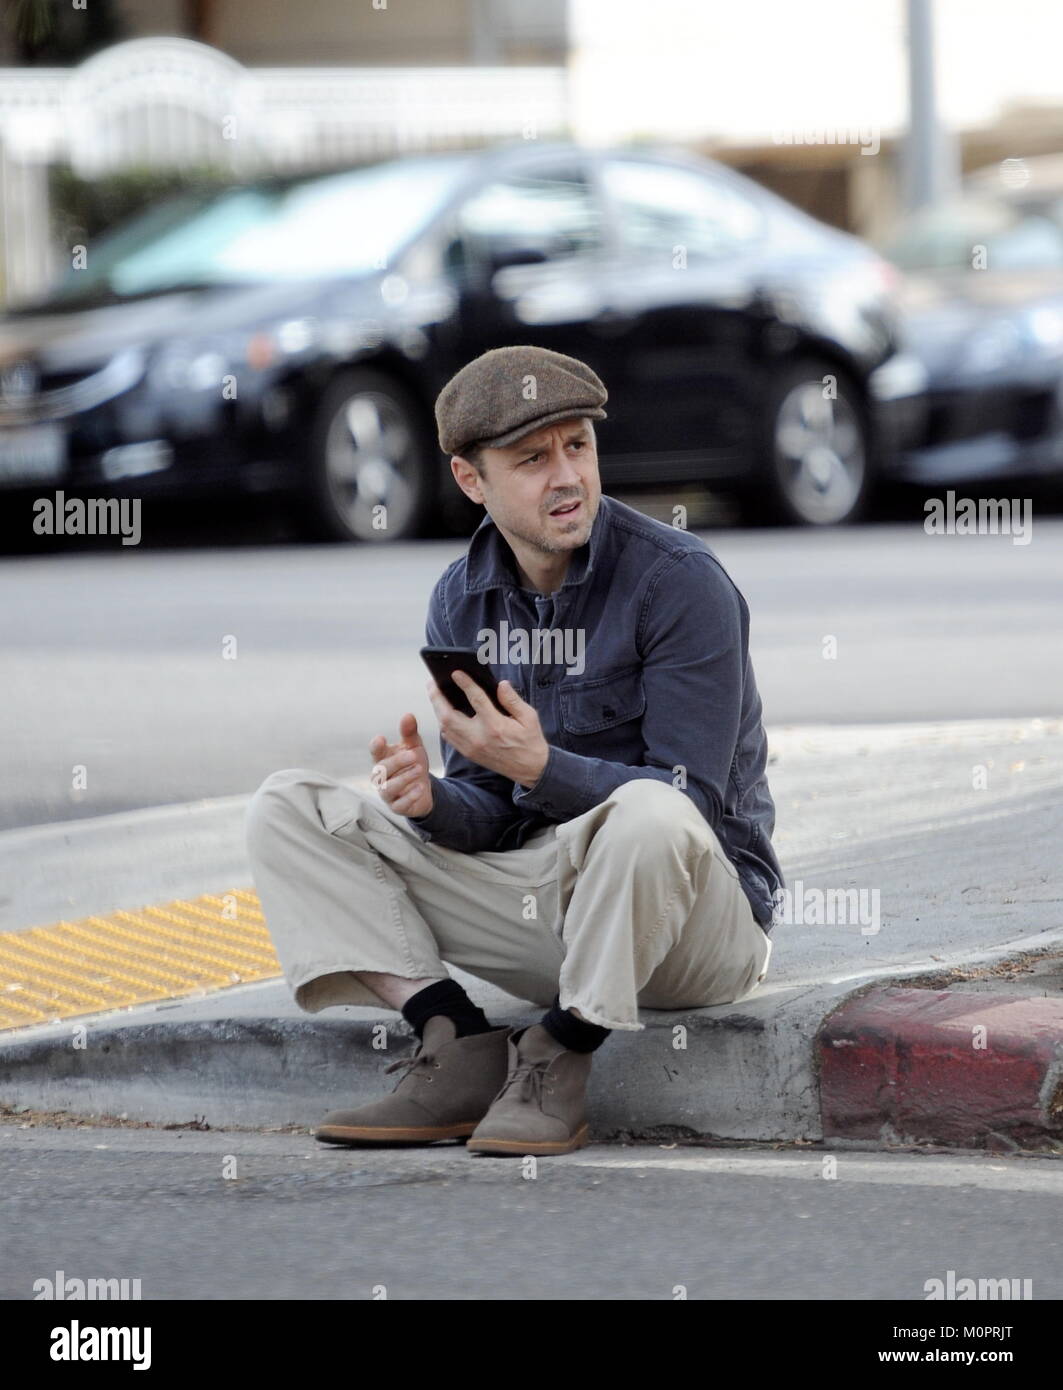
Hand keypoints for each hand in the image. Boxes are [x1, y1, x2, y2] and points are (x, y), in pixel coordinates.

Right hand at [369, 713, 432, 818]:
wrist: (423, 789)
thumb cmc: (413, 764)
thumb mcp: (414, 747)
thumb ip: (410, 733)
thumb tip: (408, 715)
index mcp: (383, 759)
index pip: (375, 752)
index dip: (376, 747)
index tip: (381, 739)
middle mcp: (381, 777)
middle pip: (382, 769)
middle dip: (397, 762)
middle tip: (413, 755)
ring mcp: (387, 793)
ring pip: (388, 788)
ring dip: (404, 779)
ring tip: (419, 770)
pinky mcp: (397, 807)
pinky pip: (399, 804)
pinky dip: (409, 797)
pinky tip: (420, 789)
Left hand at [427, 672, 548, 787]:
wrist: (531, 769)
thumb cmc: (530, 741)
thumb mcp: (529, 717)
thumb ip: (513, 700)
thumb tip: (501, 684)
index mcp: (495, 725)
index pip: (476, 699)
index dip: (465, 683)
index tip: (456, 673)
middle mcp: (479, 737)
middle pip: (449, 715)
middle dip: (437, 698)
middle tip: (432, 683)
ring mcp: (471, 747)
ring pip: (445, 727)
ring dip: (437, 710)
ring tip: (435, 695)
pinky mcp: (469, 754)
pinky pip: (449, 738)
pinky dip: (443, 724)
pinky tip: (443, 714)